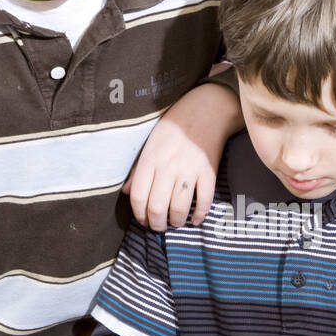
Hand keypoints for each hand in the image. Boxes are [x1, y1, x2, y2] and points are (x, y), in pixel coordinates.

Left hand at [124, 82, 241, 231]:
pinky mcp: (209, 172)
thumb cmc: (174, 127)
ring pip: (179, 208)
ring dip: (176, 221)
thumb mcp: (150, 143)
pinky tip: (195, 219)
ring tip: (175, 222)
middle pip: (157, 207)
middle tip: (159, 226)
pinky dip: (200, 214)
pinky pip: (204, 200)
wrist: (206, 109)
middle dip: (157, 224)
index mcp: (150, 159)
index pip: (138, 196)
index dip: (139, 214)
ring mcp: (189, 170)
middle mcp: (168, 166)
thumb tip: (127, 192)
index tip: (143, 219)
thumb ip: (138, 169)